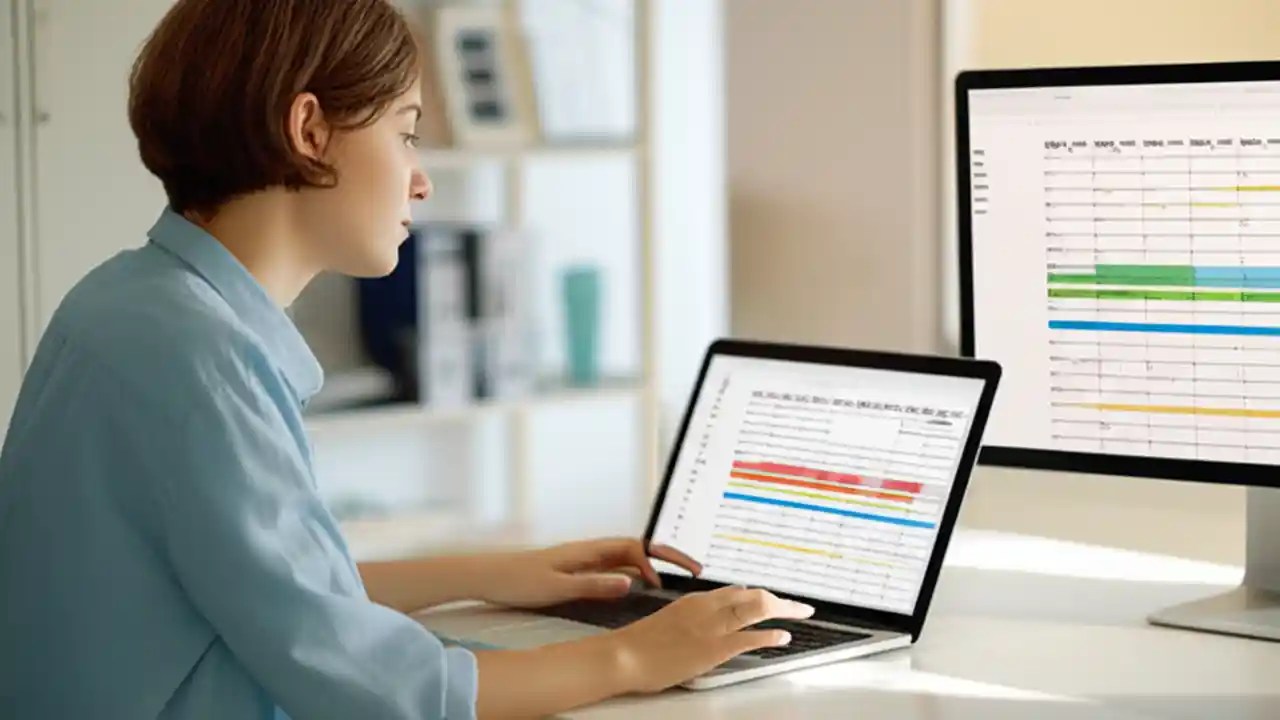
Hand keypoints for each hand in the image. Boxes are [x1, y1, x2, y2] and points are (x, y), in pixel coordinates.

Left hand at [477, 538, 702, 608]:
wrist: (489, 575)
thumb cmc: (518, 579)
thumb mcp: (557, 586)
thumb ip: (593, 584)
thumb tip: (629, 582)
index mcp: (587, 550)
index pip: (632, 549)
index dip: (652, 565)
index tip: (661, 585)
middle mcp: (590, 550)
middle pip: (638, 547)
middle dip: (668, 555)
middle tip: (695, 568)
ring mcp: (586, 558)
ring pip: (629, 556)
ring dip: (655, 562)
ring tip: (678, 575)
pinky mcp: (579, 568)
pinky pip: (617, 566)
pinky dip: (636, 571)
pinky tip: (643, 584)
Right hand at [608, 586, 814, 692]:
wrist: (625, 655)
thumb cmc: (641, 644)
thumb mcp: (670, 621)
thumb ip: (691, 619)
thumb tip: (707, 624)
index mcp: (695, 600)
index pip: (736, 591)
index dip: (759, 595)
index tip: (772, 600)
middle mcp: (707, 607)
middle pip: (753, 595)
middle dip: (780, 599)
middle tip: (798, 606)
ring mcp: (712, 626)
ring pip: (757, 607)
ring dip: (784, 609)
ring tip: (801, 613)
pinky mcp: (714, 647)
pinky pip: (751, 637)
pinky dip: (771, 635)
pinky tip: (783, 637)